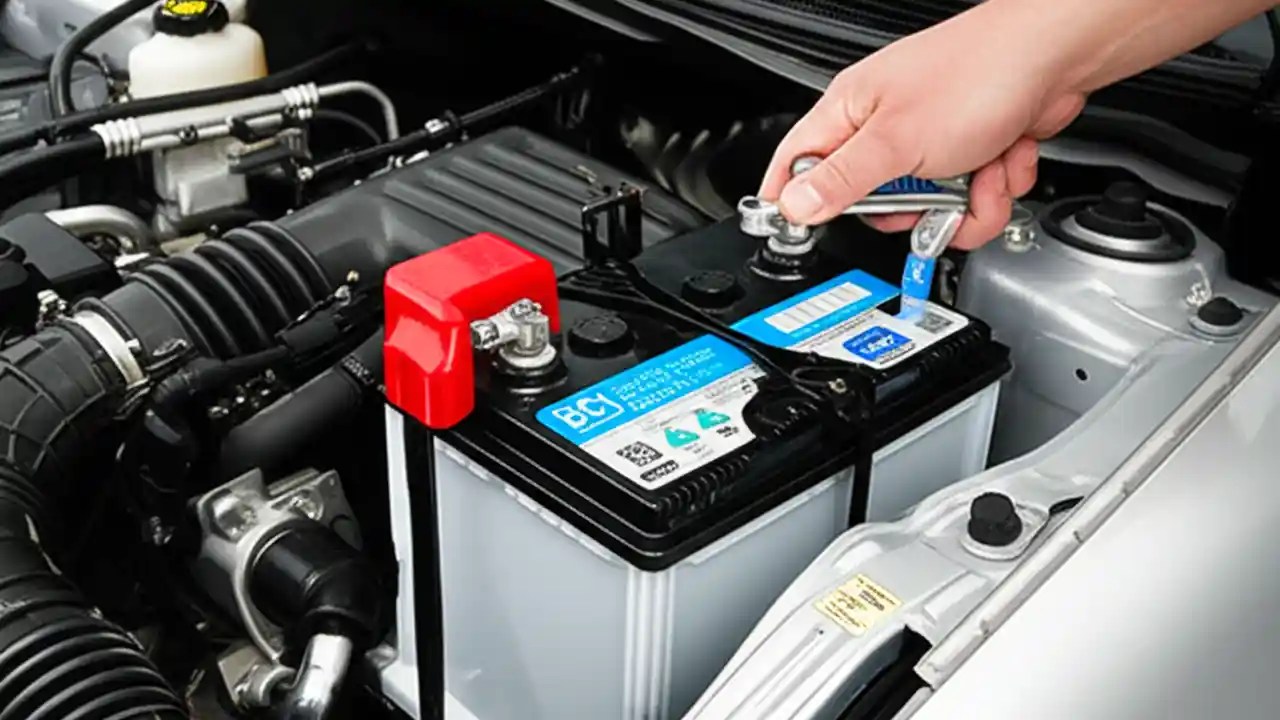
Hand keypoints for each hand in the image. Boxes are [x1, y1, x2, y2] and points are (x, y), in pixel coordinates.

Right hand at [758, 3, 1086, 249]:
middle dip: (910, 213)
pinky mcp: (970, 149)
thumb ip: (841, 181)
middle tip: (923, 199)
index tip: (802, 229)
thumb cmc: (977, 73)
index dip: (793, 200)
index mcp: (851, 112)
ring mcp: (930, 138)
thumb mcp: (895, 142)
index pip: (797, 163)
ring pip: (929, 208)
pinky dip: (994, 187)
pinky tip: (1003, 160)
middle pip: (872, 203)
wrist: (1056, 55)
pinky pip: (969, 198)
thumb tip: (794, 206)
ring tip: (979, 175)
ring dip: (964, 204)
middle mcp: (886, 125)